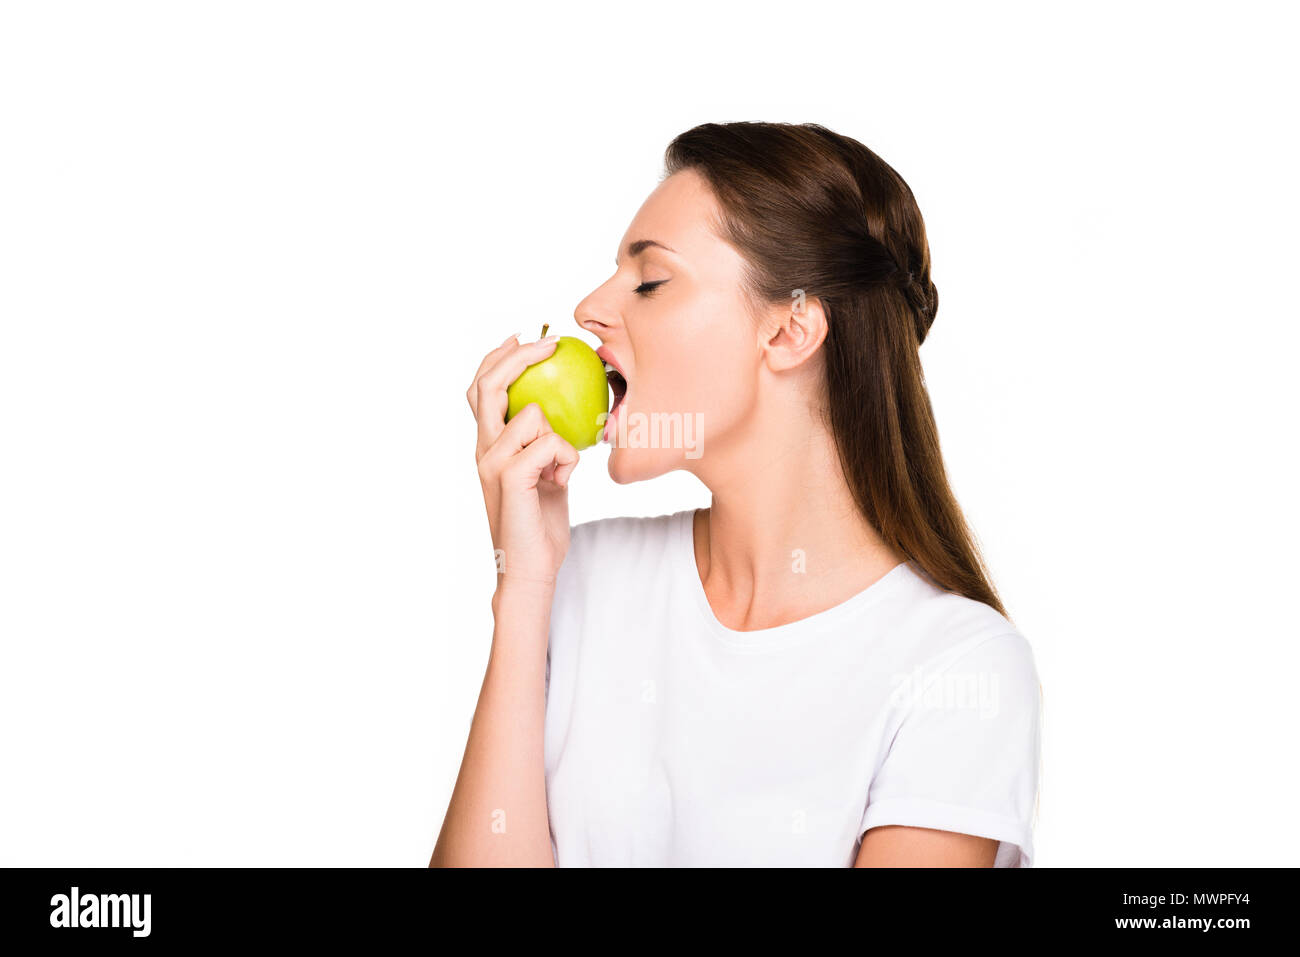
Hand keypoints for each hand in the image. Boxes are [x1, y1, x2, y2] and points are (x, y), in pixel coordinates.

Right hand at [467, 333, 579, 592]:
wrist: (531, 568)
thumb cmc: (540, 523)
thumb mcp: (545, 473)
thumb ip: (544, 443)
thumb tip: (562, 415)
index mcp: (487, 446)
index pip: (480, 389)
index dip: (497, 358)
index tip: (523, 338)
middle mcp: (483, 450)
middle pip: (490, 385)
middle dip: (520, 356)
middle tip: (552, 344)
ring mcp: (493, 463)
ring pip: (532, 415)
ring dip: (560, 438)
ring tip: (560, 470)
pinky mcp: (511, 478)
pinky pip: (549, 444)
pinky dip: (566, 458)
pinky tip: (562, 479)